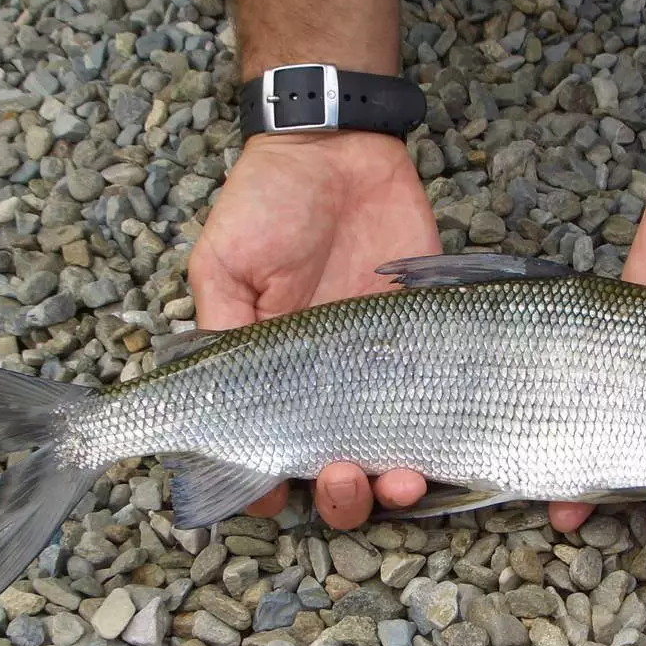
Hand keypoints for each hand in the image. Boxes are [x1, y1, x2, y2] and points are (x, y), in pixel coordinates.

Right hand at [188, 131, 440, 526]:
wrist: (341, 148)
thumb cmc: (270, 203)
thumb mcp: (224, 266)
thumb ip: (221, 335)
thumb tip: (203, 416)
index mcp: (275, 377)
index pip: (270, 453)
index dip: (267, 487)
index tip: (271, 495)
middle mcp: (331, 386)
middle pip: (335, 472)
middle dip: (339, 497)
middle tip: (340, 478)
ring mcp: (384, 371)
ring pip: (391, 458)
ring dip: (390, 488)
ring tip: (398, 482)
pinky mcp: (433, 345)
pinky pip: (443, 411)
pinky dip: (441, 448)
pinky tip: (436, 458)